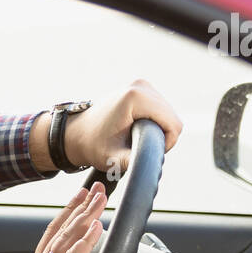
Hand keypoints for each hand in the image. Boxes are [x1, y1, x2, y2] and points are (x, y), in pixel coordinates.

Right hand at [0, 182, 106, 252]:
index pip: (51, 235)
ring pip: (69, 236)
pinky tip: (96, 227)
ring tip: (99, 199)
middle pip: (62, 229)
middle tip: (93, 190)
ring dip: (86, 216)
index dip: (64, 217)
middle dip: (79, 208)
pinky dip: (86, 241)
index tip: (76, 202)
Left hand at [64, 79, 182, 172]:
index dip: (166, 143)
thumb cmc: (94, 146)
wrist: (78, 133)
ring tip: (138, 140)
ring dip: (160, 130)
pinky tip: (139, 130)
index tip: (147, 152)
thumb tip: (150, 168)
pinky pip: (161, 109)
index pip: (173, 123)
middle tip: (140, 148)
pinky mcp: (141, 88)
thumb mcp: (113, 159)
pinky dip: (156, 122)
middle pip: (172, 117)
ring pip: (169, 113)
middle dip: (163, 136)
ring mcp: (141, 85)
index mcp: (136, 97)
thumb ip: (133, 162)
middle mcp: (141, 86)